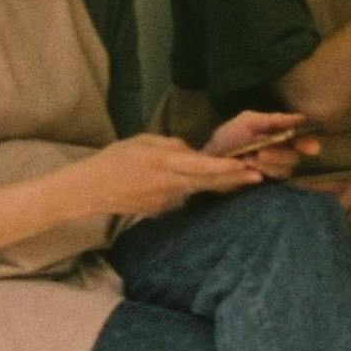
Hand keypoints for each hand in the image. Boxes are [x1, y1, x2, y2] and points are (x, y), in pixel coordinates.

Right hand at [88, 132, 267, 219]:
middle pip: (208, 182)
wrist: (91, 190)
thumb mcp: (142, 141)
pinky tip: (207, 186)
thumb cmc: (114, 159)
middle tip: (259, 176)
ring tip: (243, 178)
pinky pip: (184, 196)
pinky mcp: (162, 209)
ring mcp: (166, 199)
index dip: (225, 167)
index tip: (246, 166)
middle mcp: (169, 183)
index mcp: (163, 162)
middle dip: (234, 180)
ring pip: (199, 190)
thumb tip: (192, 152)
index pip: (200, 166)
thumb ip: (171, 145)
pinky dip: (196, 190)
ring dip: (220, 184)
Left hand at [206, 109, 315, 179]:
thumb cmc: (228, 138)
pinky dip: (263, 173)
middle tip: (260, 151)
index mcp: (278, 134)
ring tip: (248, 159)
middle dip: (279, 154)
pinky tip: (249, 168)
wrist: (209, 160)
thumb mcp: (249, 122)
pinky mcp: (267, 183)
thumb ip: (274, 120)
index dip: (308, 142)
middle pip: (295, 156)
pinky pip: (275, 181)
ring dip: (268, 164)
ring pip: (286, 170)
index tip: (310, 148)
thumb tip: (301, 118)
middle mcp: (281, 152)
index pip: (302, 138)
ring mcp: (274, 169)